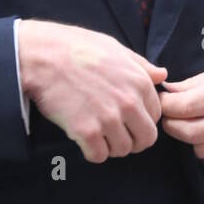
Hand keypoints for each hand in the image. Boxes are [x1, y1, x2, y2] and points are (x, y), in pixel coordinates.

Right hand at [17, 20, 166, 163]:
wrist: (41, 56)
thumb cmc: (76, 47)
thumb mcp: (114, 48)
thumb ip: (140, 65)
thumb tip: (162, 75)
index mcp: (139, 82)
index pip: (155, 116)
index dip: (142, 119)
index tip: (127, 119)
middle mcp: (128, 102)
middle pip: (146, 139)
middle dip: (133, 140)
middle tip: (117, 135)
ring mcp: (108, 118)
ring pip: (123, 150)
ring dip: (112, 147)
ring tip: (99, 135)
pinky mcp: (86, 131)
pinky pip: (99, 156)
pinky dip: (93, 152)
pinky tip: (84, 140)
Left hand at [158, 54, 203, 165]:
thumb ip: (195, 83)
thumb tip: (168, 91)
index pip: (182, 108)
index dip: (165, 105)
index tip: (162, 100)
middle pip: (186, 132)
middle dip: (171, 123)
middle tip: (170, 113)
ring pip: (198, 149)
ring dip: (189, 137)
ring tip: (193, 122)